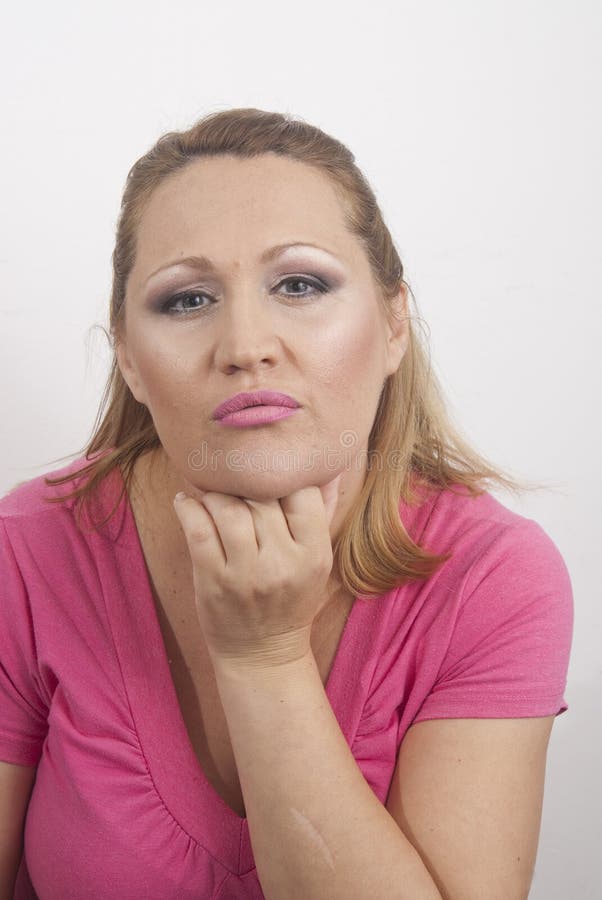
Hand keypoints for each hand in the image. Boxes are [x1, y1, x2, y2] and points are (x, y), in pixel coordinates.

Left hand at [172, 474, 341, 668]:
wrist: (262, 655)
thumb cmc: (290, 600)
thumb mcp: (318, 560)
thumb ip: (322, 513)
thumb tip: (327, 467)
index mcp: (314, 554)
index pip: (302, 492)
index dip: (284, 478)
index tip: (269, 478)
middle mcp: (282, 562)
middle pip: (261, 496)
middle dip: (246, 483)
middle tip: (235, 481)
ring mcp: (245, 572)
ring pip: (227, 508)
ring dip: (216, 494)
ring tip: (214, 496)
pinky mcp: (212, 580)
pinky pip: (197, 528)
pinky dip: (188, 508)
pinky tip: (187, 503)